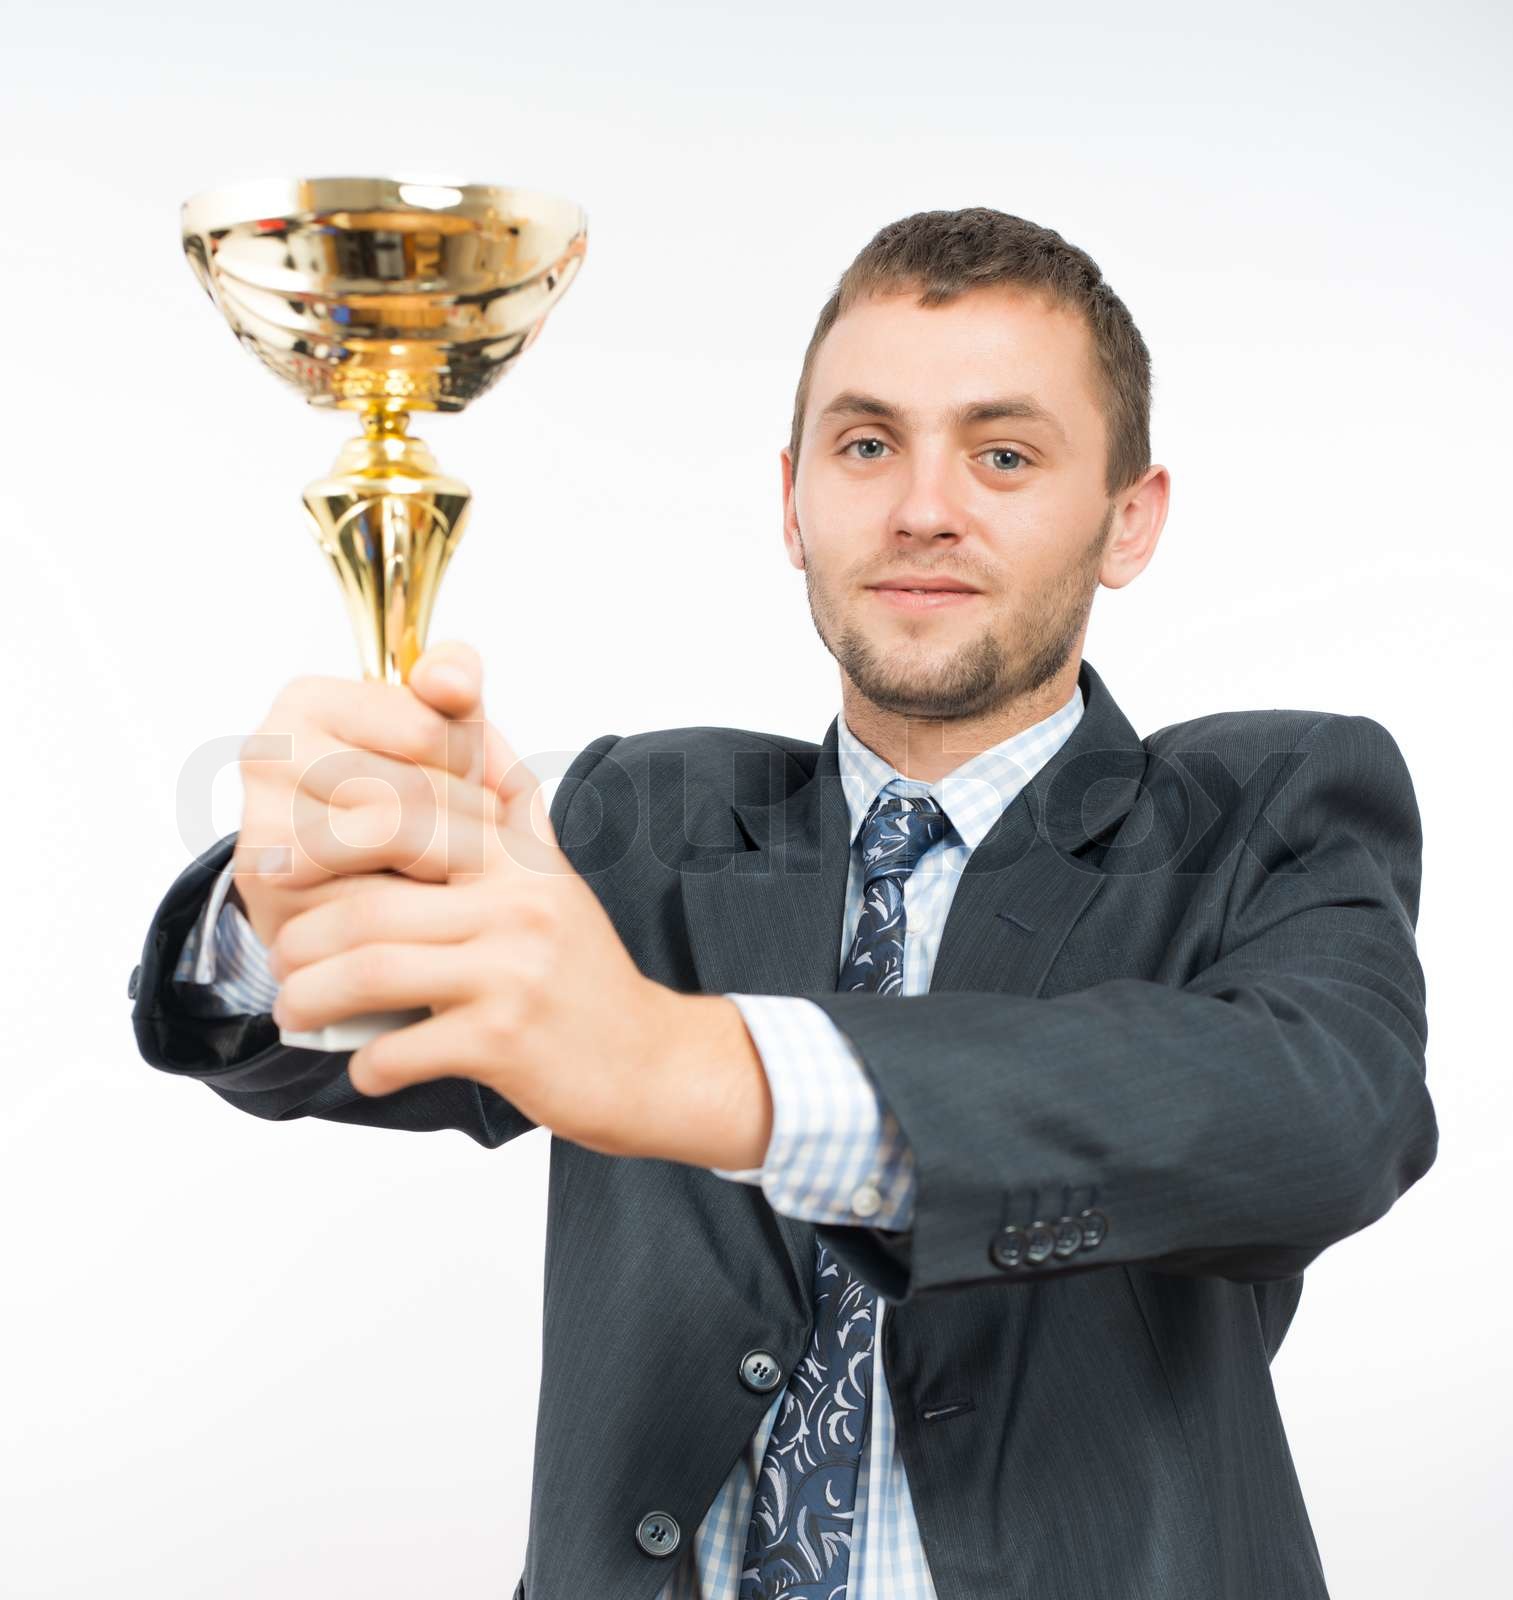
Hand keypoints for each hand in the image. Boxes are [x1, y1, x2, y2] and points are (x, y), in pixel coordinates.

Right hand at [231, 642, 505, 950]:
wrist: (334, 886)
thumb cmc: (400, 790)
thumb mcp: (436, 723)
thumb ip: (455, 680)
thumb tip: (450, 683)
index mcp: (307, 701)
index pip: (429, 729)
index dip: (472, 763)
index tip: (466, 779)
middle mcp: (269, 757)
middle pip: (416, 791)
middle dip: (470, 819)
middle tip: (478, 836)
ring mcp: (261, 824)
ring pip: (401, 845)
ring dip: (452, 863)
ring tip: (458, 864)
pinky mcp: (276, 895)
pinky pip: (378, 897)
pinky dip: (418, 903)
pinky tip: (424, 898)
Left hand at [263, 709, 703, 1156]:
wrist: (649, 1059)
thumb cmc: (584, 971)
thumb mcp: (553, 876)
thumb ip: (508, 810)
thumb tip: (467, 727)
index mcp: (519, 858)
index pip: (401, 821)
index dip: (323, 844)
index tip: (274, 866)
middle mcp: (520, 903)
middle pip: (369, 906)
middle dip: (303, 940)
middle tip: (281, 962)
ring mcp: (515, 970)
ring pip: (371, 972)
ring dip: (313, 998)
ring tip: (296, 1010)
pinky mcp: (508, 1038)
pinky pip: (401, 1048)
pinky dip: (368, 1064)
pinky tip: (367, 1068)